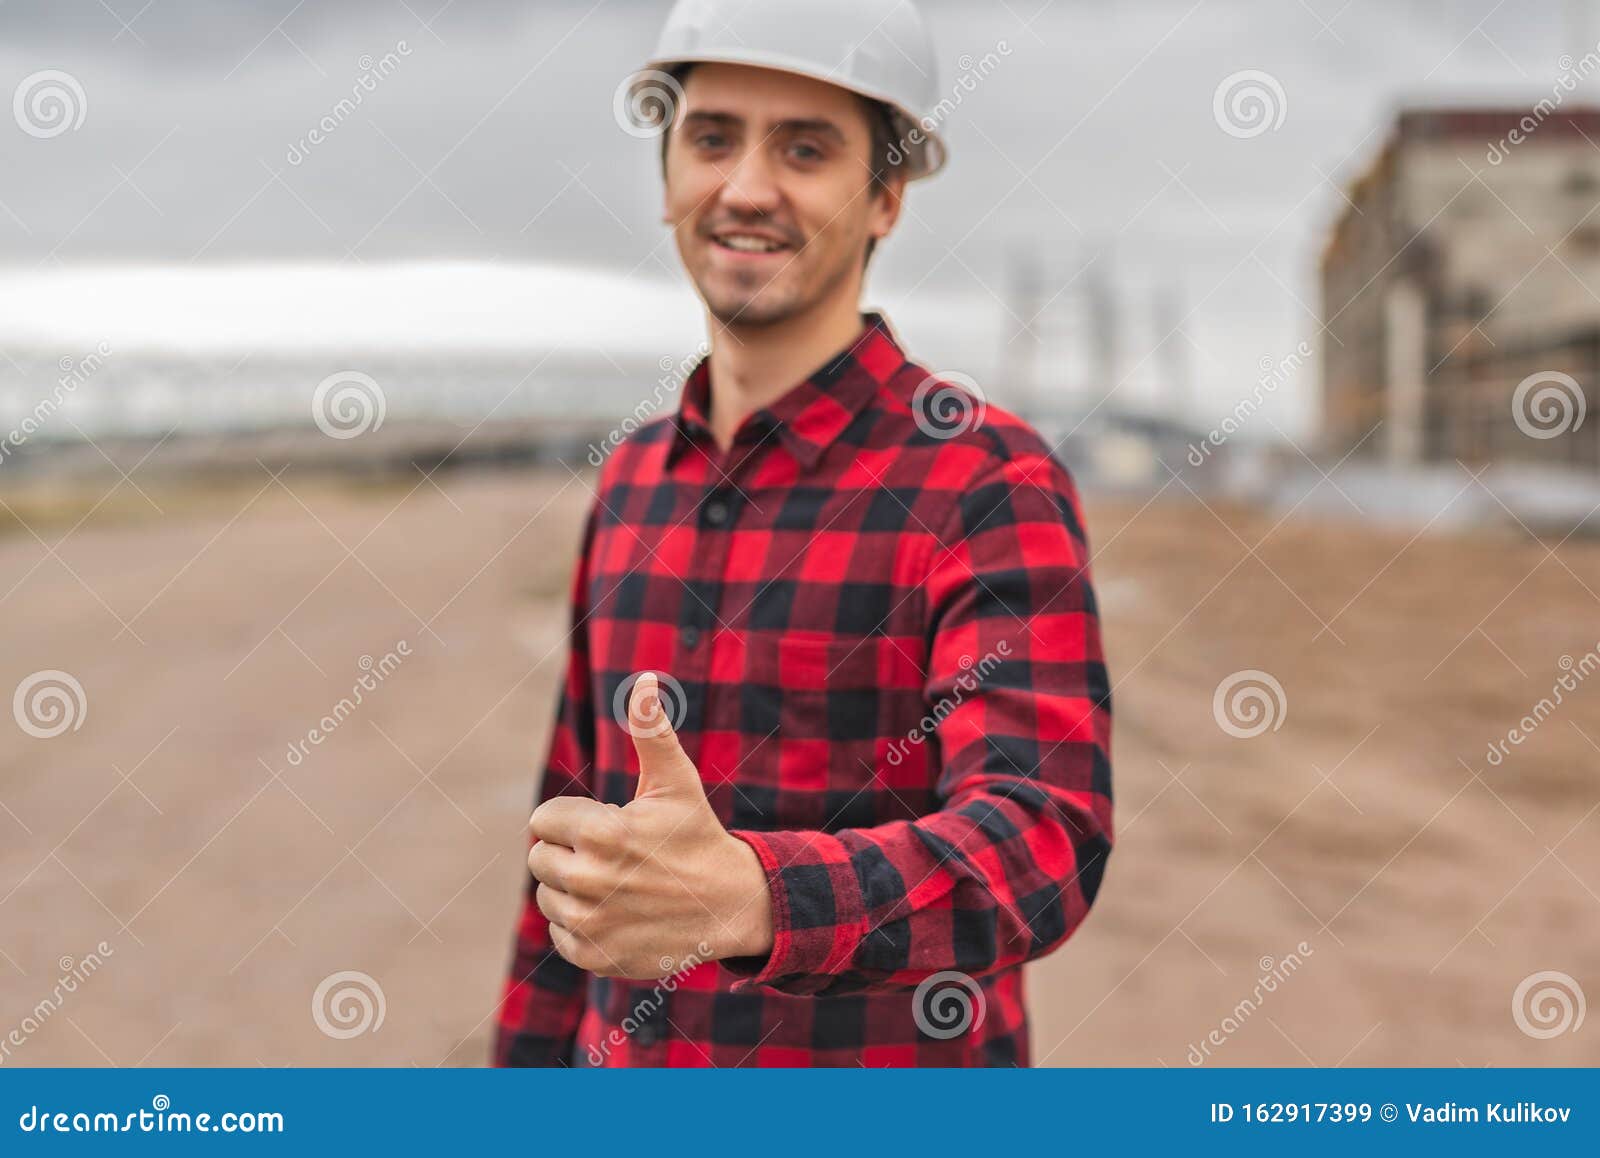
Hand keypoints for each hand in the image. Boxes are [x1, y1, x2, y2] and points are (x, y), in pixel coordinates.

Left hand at [527, 672, 773, 978]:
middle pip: (539, 859)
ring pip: (548, 896)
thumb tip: (644, 678)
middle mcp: (588, 881)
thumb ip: (651, 730)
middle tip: (617, 857)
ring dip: (575, 889)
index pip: (542, 821)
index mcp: (600, 833)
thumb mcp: (676, 781)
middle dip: (571, 853)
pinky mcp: (592, 957)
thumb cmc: (695, 836)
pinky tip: (619, 914)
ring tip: (620, 885)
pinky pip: (560, 933)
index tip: (612, 827)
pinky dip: (582, 925)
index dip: (576, 820)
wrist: (730, 907)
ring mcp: (589, 924)